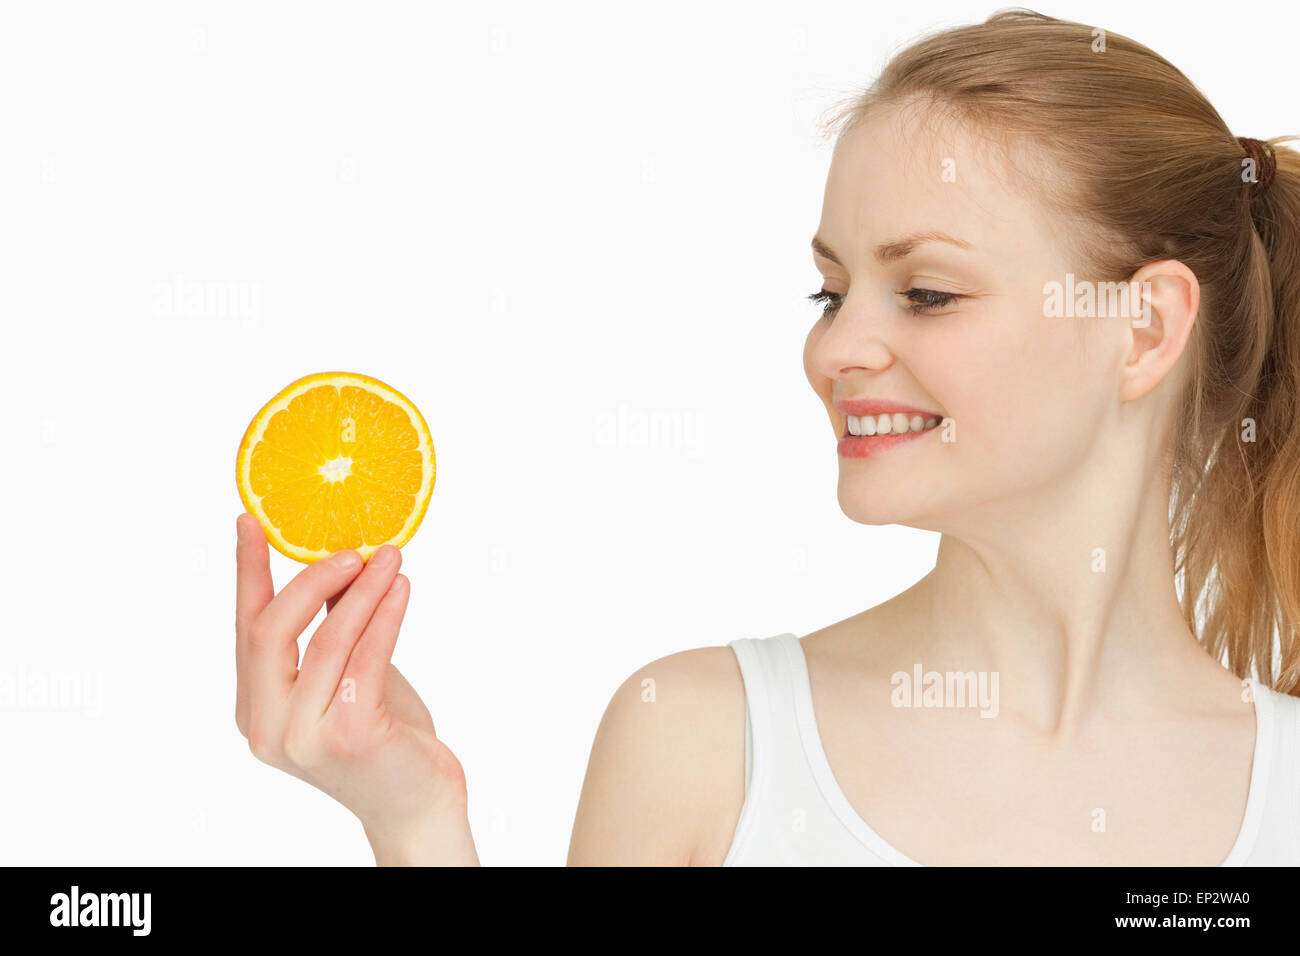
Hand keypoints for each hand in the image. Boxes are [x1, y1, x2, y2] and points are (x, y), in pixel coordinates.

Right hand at [234, 513, 477, 864]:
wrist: (416, 803)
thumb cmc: (383, 735)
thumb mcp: (350, 673)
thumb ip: (334, 626)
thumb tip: (339, 560)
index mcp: (255, 708)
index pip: (246, 628)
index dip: (247, 573)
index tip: (250, 521)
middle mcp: (267, 726)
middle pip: (270, 631)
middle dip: (310, 580)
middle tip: (350, 548)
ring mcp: (302, 736)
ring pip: (327, 639)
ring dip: (362, 590)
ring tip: (390, 558)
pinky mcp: (347, 737)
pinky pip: (365, 657)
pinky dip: (385, 616)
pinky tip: (402, 589)